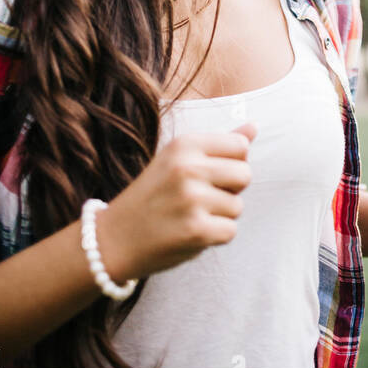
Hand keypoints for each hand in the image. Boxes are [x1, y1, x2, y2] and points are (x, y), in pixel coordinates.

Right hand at [97, 122, 257, 281]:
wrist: (113, 239)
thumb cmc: (153, 195)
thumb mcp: (179, 159)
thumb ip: (219, 144)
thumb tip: (254, 128)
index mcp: (185, 144)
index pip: (240, 147)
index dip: (232, 164)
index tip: (208, 175)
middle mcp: (188, 167)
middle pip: (245, 175)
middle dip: (230, 190)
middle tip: (201, 198)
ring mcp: (191, 199)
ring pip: (237, 207)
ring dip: (220, 216)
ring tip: (190, 216)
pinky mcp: (196, 231)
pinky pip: (230, 231)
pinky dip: (215, 236)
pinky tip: (190, 233)